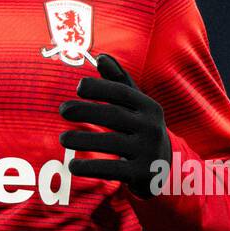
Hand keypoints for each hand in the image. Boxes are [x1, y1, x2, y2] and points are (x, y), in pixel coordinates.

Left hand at [58, 53, 172, 198]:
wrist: (167, 168)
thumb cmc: (141, 129)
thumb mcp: (135, 106)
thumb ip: (118, 82)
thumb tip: (101, 57)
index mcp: (149, 107)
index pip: (122, 92)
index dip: (100, 88)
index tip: (78, 87)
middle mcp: (151, 127)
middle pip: (114, 115)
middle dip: (86, 111)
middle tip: (62, 110)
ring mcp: (148, 151)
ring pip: (112, 143)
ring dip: (83, 140)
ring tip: (62, 139)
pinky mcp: (142, 173)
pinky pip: (113, 169)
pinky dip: (91, 167)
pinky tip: (72, 165)